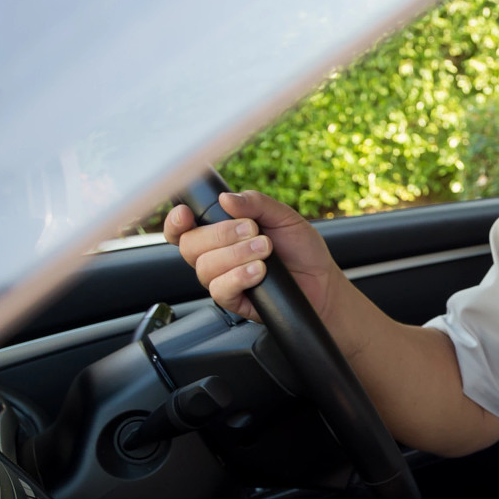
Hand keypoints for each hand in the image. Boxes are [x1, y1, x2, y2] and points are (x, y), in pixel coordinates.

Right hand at [162, 190, 342, 326]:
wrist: (322, 282)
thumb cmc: (301, 249)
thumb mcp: (284, 217)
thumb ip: (256, 203)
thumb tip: (227, 198)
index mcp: (220, 232)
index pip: (183, 228)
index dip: (176, 222)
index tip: (186, 214)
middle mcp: (216, 256)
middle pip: (190, 245)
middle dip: (221, 234)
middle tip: (254, 231)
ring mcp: (222, 278)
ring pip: (204, 267)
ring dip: (236, 255)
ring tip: (265, 250)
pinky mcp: (233, 300)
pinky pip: (219, 290)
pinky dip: (239, 277)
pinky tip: (260, 271)